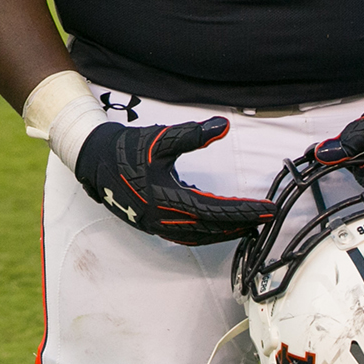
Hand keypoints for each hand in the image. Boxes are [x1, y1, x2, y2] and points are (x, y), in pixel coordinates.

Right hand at [73, 117, 275, 244]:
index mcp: (167, 198)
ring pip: (200, 236)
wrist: (94, 159)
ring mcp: (157, 224)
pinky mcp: (153, 223)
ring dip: (226, 232)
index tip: (268, 209)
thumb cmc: (127, 149)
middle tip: (267, 218)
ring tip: (249, 224)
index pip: (216, 210)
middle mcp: (163, 218)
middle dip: (242, 223)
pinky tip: (218, 223)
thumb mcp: (161, 138)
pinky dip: (207, 232)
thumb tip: (223, 126)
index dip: (244, 211)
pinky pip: (187, 235)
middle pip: (212, 228)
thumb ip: (193, 134)